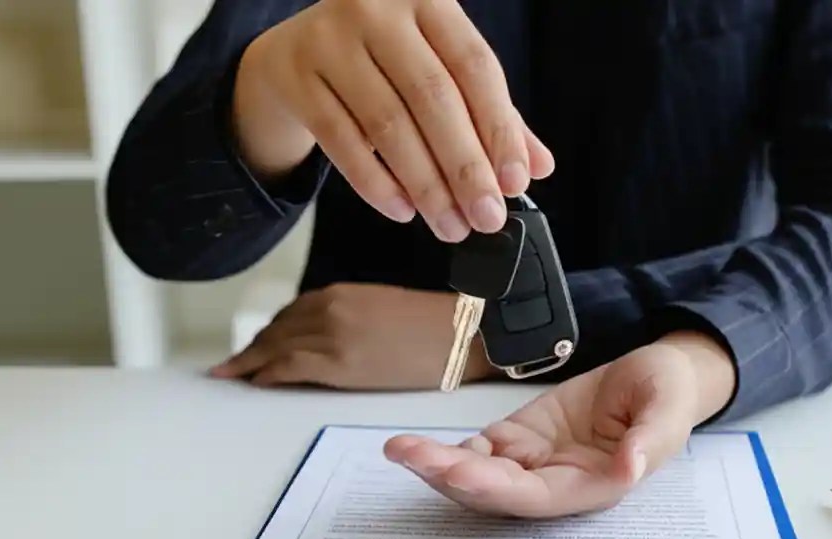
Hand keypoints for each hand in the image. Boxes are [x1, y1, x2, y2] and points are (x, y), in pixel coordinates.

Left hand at [210, 283, 494, 389]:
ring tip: (233, 375)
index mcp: (342, 294)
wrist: (463, 336)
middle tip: (232, 364)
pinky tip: (256, 381)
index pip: (291, 313)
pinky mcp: (339, 363)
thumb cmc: (435, 327)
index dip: (268, 331)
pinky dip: (267, 373)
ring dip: (250, 362)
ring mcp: (332, 335)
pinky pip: (289, 367)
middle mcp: (330, 309)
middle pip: (277, 330)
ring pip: (275, 347)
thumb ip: (349, 317)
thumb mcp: (384, 310)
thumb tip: (327, 338)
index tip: (254, 344)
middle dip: (253, 347)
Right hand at [232, 0, 554, 241]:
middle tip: (485, 217)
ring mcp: (330, 40)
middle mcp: (377, 10)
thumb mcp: (440, 70)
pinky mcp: (296, 76)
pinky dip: (377, 184)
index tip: (516, 181)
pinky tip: (404, 210)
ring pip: (388, 126)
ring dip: (426, 186)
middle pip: (432, 98)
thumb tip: (537, 165)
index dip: (499, 128)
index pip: (474, 66)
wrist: (293, 52)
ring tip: (450, 224)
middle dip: (465, 168)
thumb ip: (490, 113)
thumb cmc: (383, 62)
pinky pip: (341, 142)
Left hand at [384, 331, 737, 517]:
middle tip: (409, 454)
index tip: (461, 472)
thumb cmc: (667, 393)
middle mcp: (557, 482)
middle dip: (450, 475)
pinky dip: (444, 451)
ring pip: (478, 475)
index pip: (539, 497)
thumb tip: (631, 469)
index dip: (499, 489)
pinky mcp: (518, 439)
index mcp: (594, 484)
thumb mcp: (669, 407)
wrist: (655, 374)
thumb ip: (653, 439)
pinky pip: (476, 451)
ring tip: (399, 450)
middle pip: (496, 492)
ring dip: (438, 467)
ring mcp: (534, 462)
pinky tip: (412, 447)